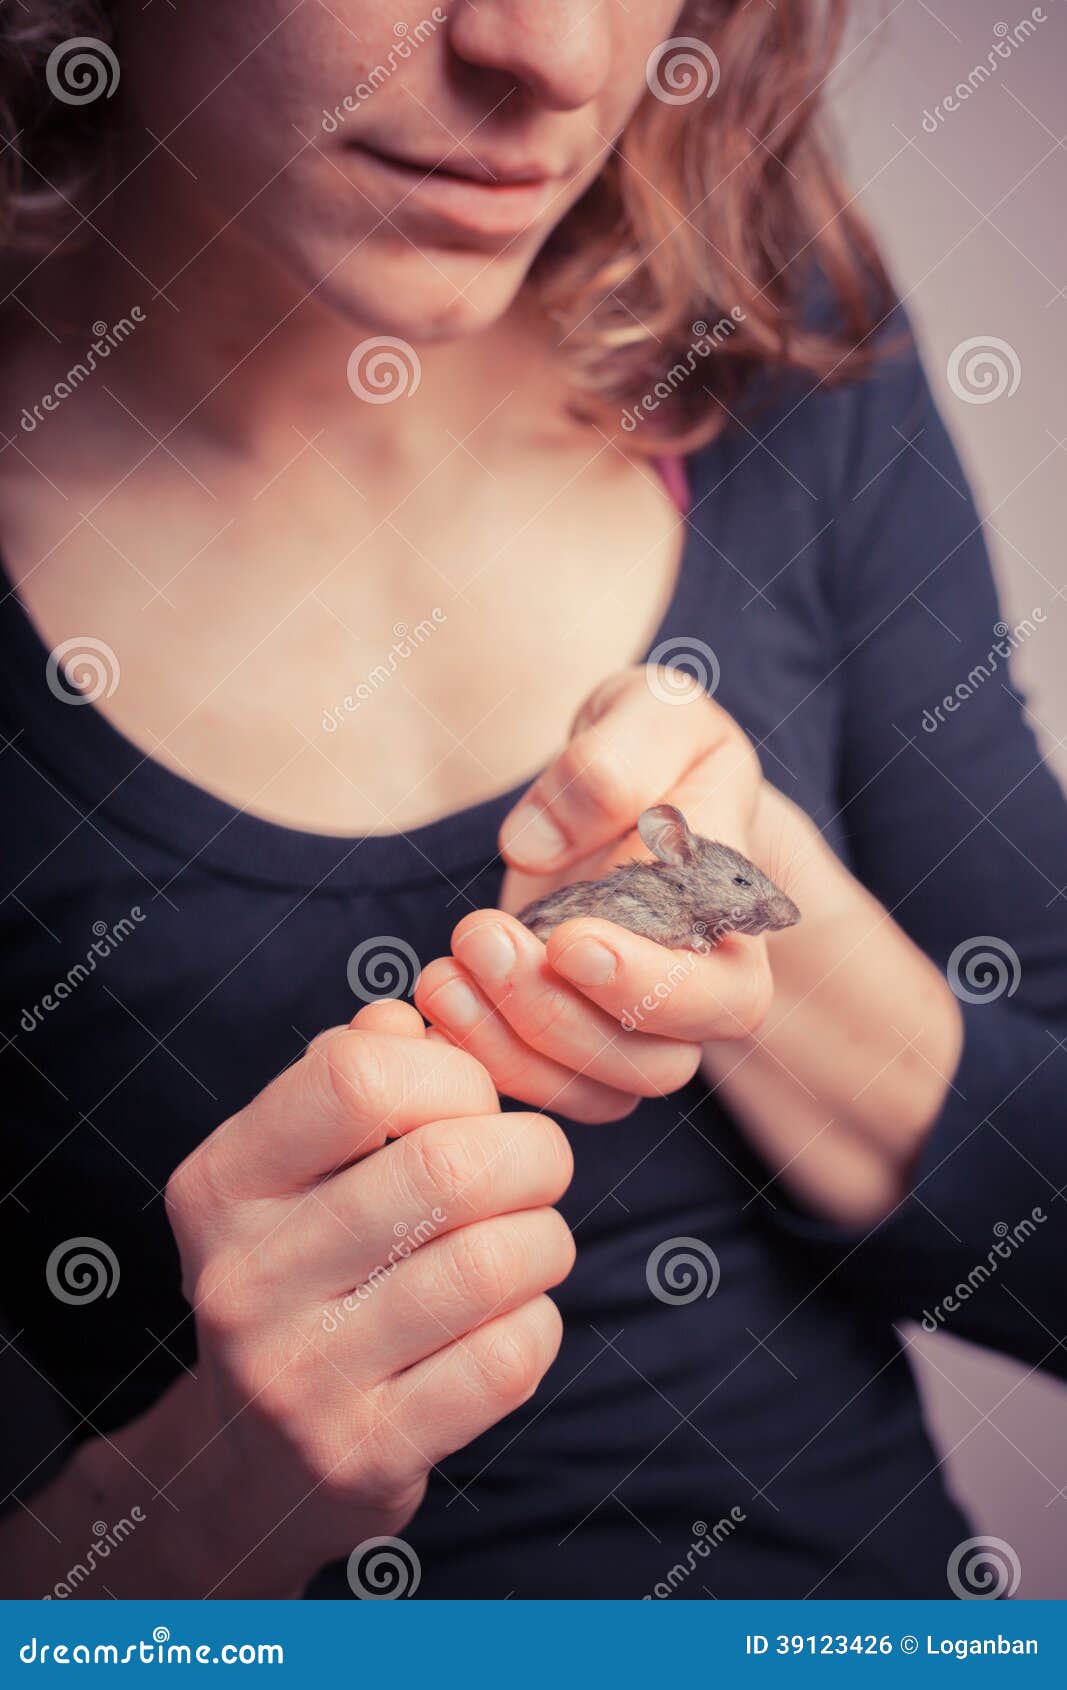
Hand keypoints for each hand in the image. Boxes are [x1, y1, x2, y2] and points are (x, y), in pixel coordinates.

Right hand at [160, 1000, 573, 1594]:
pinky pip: (507, 1357)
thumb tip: (415, 1020)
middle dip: (532, 1155)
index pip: (356, 1073)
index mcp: (221, 1183)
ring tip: (527, 1243)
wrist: (255, 1463)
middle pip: (449, 1167)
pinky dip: (538, 1323)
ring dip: (545, 1241)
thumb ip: (352, 1076)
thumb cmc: (304, 1275)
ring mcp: (299, 1375)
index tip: (470, 1106)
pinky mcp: (364, 1453)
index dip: (451, 1075)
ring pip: (493, 1263)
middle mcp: (243, 1277)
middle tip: (532, 1171)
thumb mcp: (292, 1171)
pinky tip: (509, 1319)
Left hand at [415, 668, 775, 1123]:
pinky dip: (479, 1058)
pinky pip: (537, 1083)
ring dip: (509, 1046)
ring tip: (441, 973)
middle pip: (653, 1064)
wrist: (628, 780)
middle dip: (559, 1016)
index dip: (646, 985)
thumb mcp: (650, 712)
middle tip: (482, 939)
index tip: (569, 941)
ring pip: (594, 1091)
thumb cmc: (653, 745)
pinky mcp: (562, 1029)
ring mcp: (625, 1023)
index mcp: (735, 921)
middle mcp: (692, 993)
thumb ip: (613, 760)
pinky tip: (431, 999)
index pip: (720, 994)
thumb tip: (537, 843)